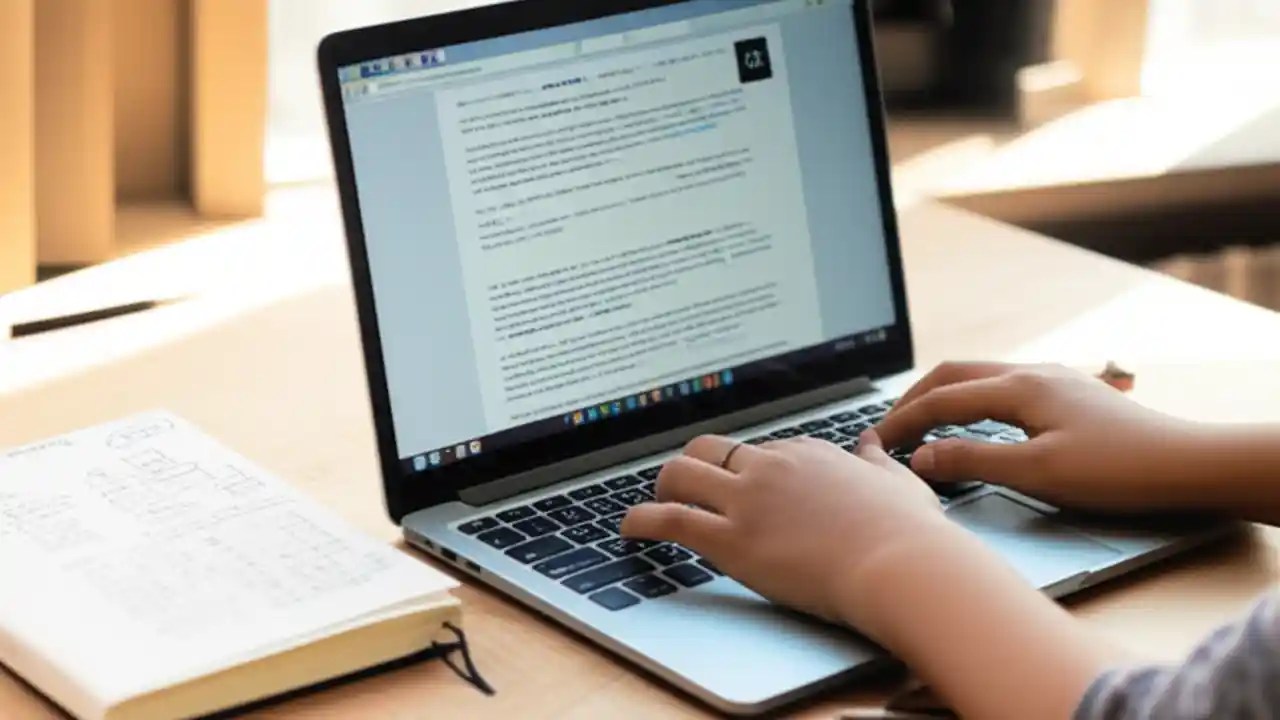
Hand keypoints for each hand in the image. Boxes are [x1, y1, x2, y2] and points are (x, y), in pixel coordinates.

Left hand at [621, 434, 953, 636]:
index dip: (746, 471)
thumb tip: (869, 441)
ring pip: (680, 473)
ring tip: (653, 502)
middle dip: (693, 466)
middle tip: (685, 486)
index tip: (741, 486)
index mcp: (809, 452)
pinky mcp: (732, 539)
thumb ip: (877, 460)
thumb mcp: (900, 481)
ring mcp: (749, 500)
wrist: (902, 565)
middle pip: (710, 449)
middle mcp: (773, 466)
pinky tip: (628, 527)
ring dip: (661, 487)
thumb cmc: (911, 533)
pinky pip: (670, 518)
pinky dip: (640, 520)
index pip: (761, 450)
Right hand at [874, 362, 1204, 512]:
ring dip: (942, 397)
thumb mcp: (1037, 472)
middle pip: (952, 374)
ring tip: (920, 425)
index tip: (873, 446)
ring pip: (978, 377)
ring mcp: (1053, 378)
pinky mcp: (1069, 393)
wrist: (1186, 463)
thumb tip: (920, 459)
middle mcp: (1032, 372)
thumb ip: (972, 461)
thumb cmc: (1117, 470)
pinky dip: (971, 400)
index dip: (901, 423)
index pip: (940, 400)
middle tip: (887, 429)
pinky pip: (1002, 385)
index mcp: (1019, 387)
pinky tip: (975, 419)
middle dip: (913, 400)